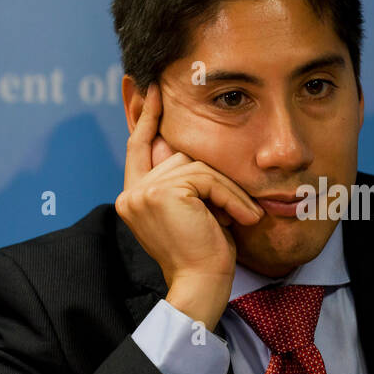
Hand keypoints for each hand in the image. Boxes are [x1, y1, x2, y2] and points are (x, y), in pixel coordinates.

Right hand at [115, 82, 262, 328]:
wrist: (201, 286)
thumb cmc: (203, 254)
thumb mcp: (191, 211)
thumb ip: (184, 182)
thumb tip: (187, 146)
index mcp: (132, 197)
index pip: (137, 147)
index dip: (145, 117)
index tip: (151, 88)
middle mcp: (131, 193)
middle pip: (179, 156)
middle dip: (212, 178)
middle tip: (235, 210)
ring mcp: (143, 192)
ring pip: (197, 166)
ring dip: (227, 191)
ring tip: (241, 218)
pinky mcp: (162, 193)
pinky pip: (207, 179)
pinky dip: (231, 198)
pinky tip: (243, 219)